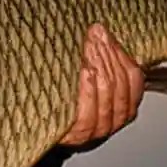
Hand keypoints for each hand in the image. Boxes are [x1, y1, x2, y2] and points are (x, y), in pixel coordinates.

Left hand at [60, 24, 144, 146]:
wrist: (33, 120)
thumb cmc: (60, 94)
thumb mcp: (84, 74)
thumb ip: (98, 59)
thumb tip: (99, 31)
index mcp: (123, 104)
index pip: (133, 78)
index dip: (122, 55)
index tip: (106, 36)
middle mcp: (113, 120)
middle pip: (120, 84)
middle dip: (107, 55)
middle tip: (95, 36)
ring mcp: (97, 130)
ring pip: (108, 95)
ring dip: (99, 65)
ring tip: (89, 46)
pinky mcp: (78, 135)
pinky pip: (90, 112)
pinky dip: (89, 89)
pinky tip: (85, 71)